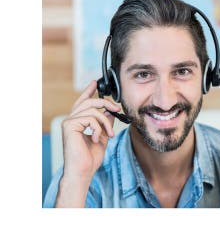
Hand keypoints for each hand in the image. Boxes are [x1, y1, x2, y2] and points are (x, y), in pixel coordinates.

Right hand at [56, 80, 119, 206]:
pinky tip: (97, 138)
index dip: (89, 91)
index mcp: (78, 122)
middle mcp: (71, 120)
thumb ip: (105, 123)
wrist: (83, 170)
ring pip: (92, 110)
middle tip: (117, 109)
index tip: (96, 83)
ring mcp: (69, 122)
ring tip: (110, 134)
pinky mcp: (69, 125)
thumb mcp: (103, 136)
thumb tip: (111, 111)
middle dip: (105, 103)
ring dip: (105, 122)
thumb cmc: (91, 157)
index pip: (83, 102)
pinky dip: (98, 128)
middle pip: (89, 102)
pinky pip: (90, 118)